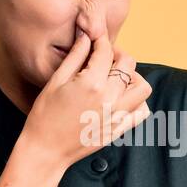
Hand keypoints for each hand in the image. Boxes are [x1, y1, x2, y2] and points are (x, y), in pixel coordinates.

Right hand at [16, 27, 151, 173]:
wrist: (45, 151)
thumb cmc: (44, 116)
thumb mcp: (55, 81)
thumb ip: (75, 57)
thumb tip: (86, 36)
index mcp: (91, 84)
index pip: (106, 51)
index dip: (101, 40)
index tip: (96, 38)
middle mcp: (109, 99)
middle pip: (128, 65)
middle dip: (118, 55)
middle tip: (105, 57)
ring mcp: (117, 116)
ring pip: (142, 87)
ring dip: (132, 77)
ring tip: (116, 78)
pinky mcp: (118, 130)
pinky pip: (141, 112)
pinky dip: (136, 101)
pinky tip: (120, 98)